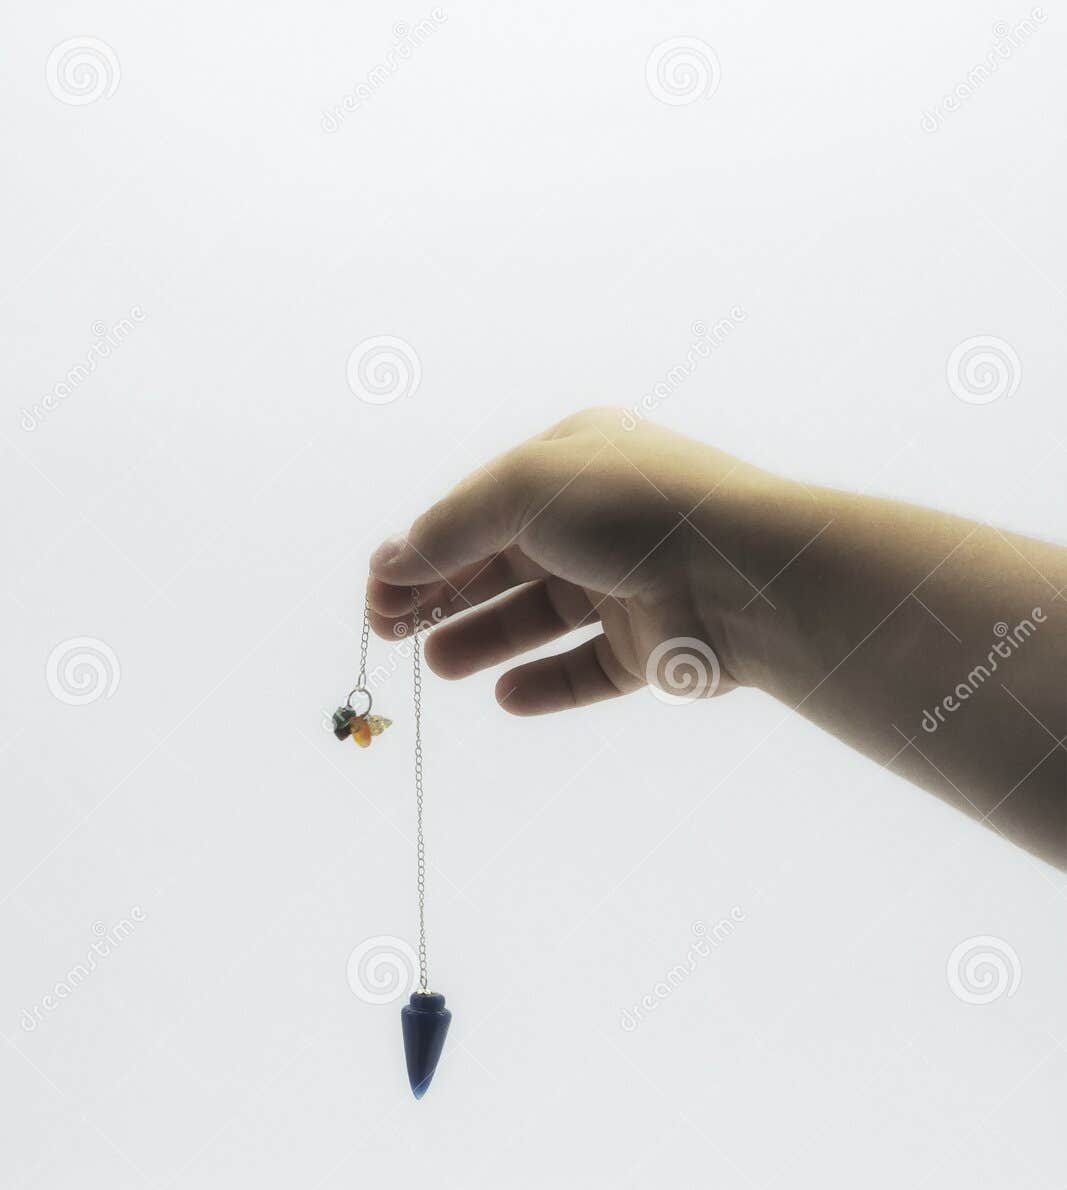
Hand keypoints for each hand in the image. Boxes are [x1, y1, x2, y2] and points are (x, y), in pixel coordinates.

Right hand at [367, 409, 789, 712]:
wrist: (744, 574)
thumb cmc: (633, 508)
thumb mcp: (521, 490)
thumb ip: (449, 528)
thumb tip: (391, 561)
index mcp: (574, 462)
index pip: (482, 508)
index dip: (426, 548)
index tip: (379, 592)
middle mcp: (600, 521)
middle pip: (504, 564)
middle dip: (444, 595)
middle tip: (391, 632)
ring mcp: (628, 587)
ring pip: (540, 620)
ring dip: (483, 640)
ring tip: (438, 665)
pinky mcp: (651, 649)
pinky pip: (586, 672)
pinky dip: (544, 685)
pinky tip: (504, 696)